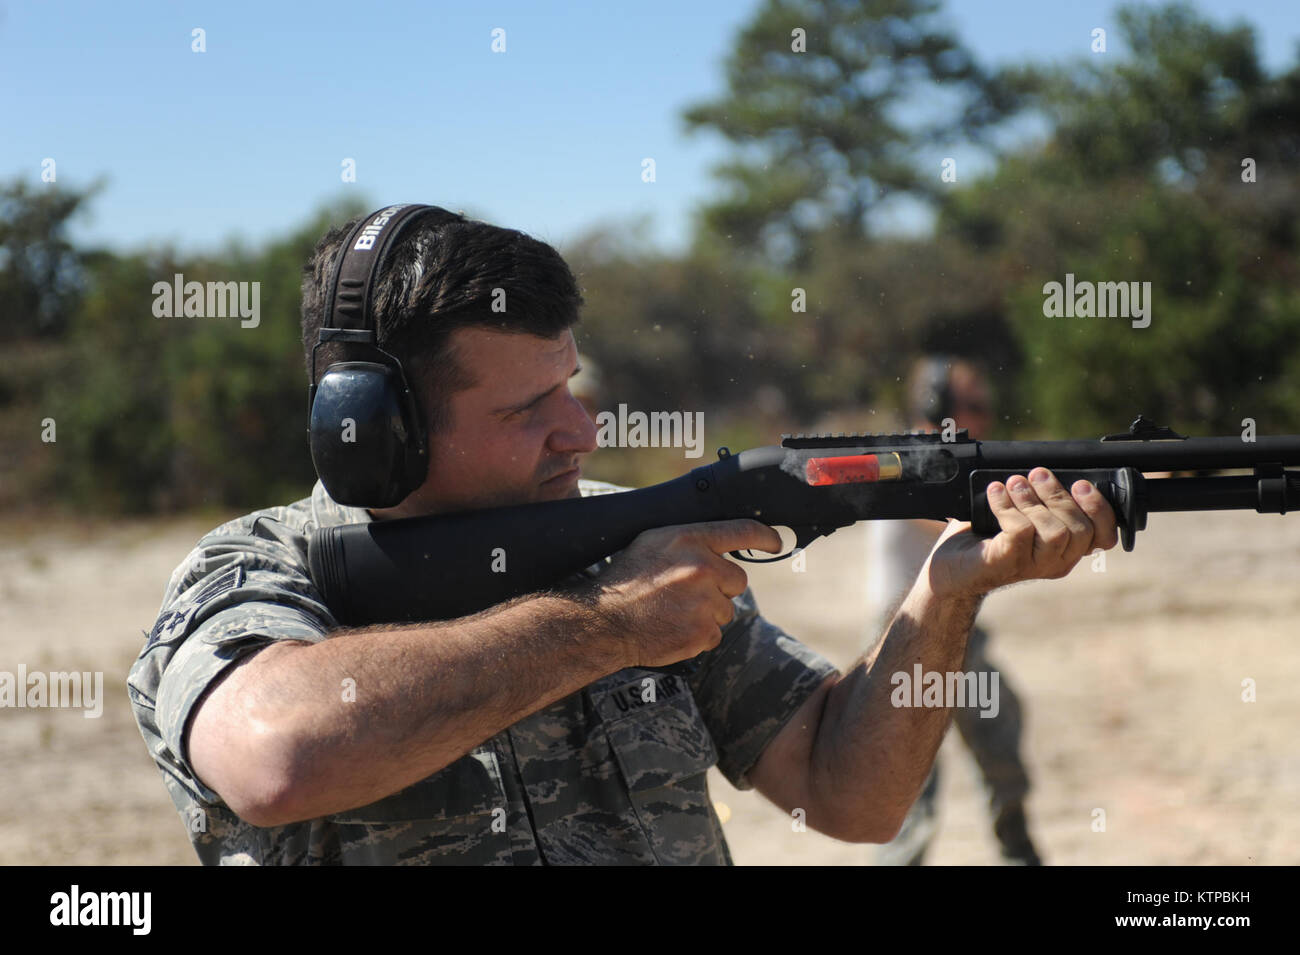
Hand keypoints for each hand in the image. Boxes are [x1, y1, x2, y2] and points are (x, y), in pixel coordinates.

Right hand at [586, 520, 781, 667]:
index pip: (743, 531)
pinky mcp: (702, 633)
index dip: (765, 537)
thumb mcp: (653, 541)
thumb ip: (689, 539)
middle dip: (720, 587)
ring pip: (726, 609)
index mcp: (689, 540)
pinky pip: (715, 634)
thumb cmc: (625, 579)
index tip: (776, 542)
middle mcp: (702, 568)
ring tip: (674, 611)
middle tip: (688, 592)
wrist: (604, 621)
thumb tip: (720, 539)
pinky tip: (674, 627)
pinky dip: (698, 635)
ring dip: (707, 613)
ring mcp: (704, 603)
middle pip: (738, 579)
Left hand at [926, 468, 1118, 598]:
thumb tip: (1046, 468)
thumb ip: (1040, 499)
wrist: (948, 568)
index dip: (1100, 510)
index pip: (1104, 537)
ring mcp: (1032, 566)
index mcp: (1066, 549)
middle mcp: (1055, 562)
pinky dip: (1007, 506)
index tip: (1081, 484)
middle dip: (1059, 496)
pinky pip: (1020, 531)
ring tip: (1013, 483)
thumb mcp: (1020, 515)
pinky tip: (995, 493)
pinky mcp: (1006, 562)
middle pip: (1080, 531)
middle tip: (1037, 475)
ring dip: (1034, 501)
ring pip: (1055, 533)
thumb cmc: (985, 537)